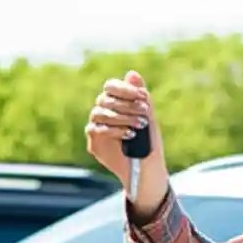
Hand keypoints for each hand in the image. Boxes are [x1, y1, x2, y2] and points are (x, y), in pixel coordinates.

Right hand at [85, 70, 169, 217]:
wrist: (147, 169)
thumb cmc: (148, 142)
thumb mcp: (148, 117)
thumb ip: (141, 96)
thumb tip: (132, 73)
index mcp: (115, 103)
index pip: (111, 86)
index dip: (125, 88)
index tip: (143, 96)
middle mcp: (102, 113)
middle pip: (105, 99)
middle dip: (127, 105)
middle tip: (144, 113)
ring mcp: (96, 128)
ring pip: (99, 113)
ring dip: (122, 117)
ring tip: (139, 125)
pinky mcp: (94, 143)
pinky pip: (96, 130)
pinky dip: (114, 131)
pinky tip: (129, 135)